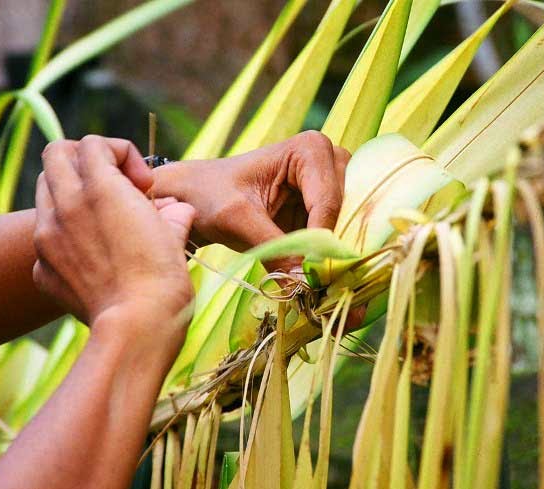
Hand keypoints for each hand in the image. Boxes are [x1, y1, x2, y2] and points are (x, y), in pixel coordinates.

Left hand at [33, 136, 195, 331]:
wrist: (137, 327)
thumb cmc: (163, 278)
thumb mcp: (176, 234)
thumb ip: (171, 211)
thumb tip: (175, 210)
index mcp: (99, 189)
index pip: (93, 143)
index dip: (122, 154)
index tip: (142, 183)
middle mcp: (66, 206)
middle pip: (56, 156)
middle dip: (84, 162)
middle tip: (112, 186)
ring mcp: (47, 238)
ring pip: (44, 193)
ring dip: (71, 195)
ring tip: (101, 220)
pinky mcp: (42, 269)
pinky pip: (45, 238)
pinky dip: (65, 237)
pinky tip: (92, 258)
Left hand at [151, 131, 349, 266]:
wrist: (194, 198)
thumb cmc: (209, 195)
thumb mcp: (237, 220)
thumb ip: (273, 247)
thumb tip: (304, 283)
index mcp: (310, 149)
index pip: (328, 202)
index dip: (322, 241)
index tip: (311, 277)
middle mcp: (329, 162)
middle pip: (347, 214)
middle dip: (334, 249)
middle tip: (320, 284)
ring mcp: (330, 186)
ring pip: (348, 227)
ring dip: (334, 256)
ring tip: (318, 285)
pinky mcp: (323, 210)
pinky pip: (337, 236)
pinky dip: (328, 259)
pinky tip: (317, 280)